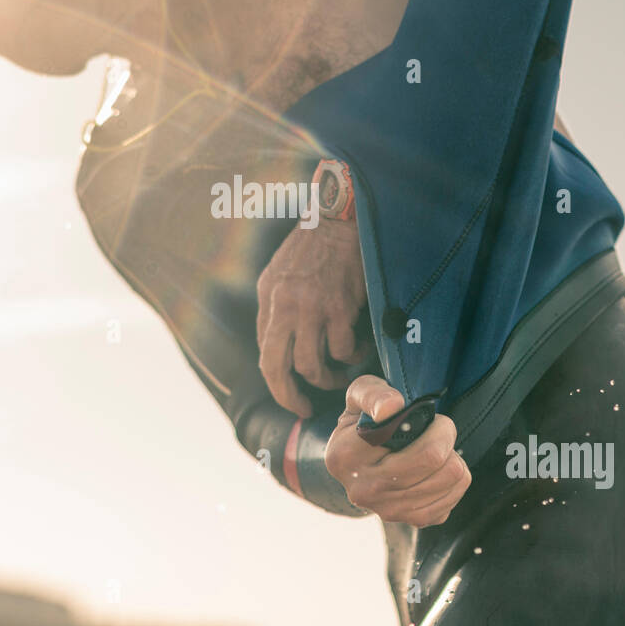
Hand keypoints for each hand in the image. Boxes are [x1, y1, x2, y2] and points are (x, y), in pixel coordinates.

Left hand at [256, 217, 367, 415]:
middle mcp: (284, 307)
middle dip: (289, 396)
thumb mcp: (281, 273)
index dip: (276, 382)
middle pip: (277, 368)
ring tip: (339, 376)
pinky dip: (352, 357)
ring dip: (327, 379)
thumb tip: (281, 343)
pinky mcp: (339, 307)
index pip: (264, 354)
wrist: (340, 218)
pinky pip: (342, 350)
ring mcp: (310, 309)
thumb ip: (278, 307)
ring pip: (311, 365)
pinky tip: (359, 350)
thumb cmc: (315, 245)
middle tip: (302, 407)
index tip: (289, 396)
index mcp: (268, 299)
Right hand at [324, 375, 471, 526]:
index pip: (422, 451)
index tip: (429, 418)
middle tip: (438, 429)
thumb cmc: (364, 420)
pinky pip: (453, 499)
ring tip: (435, 448)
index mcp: (348, 457)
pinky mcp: (410, 521)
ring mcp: (388, 511)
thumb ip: (372, 394)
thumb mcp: (361, 394)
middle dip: (447, 438)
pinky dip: (454, 481)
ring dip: (453, 458)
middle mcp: (364, 491)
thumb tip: (390, 408)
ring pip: (451, 481)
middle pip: (438, 464)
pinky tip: (436, 469)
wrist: (358, 459)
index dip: (438, 428)